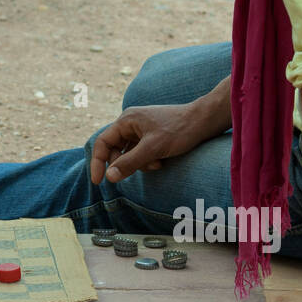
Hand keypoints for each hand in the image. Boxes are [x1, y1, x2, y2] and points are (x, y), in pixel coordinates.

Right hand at [89, 103, 209, 184]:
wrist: (204, 121)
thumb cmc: (179, 130)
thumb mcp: (152, 149)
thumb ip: (129, 163)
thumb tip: (109, 177)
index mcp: (126, 120)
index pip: (103, 142)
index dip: (98, 162)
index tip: (98, 181)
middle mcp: (131, 123)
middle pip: (116, 150)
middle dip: (127, 164)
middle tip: (139, 170)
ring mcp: (141, 129)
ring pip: (129, 154)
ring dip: (140, 164)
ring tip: (157, 163)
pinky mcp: (151, 136)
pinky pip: (141, 153)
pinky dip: (148, 161)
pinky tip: (161, 160)